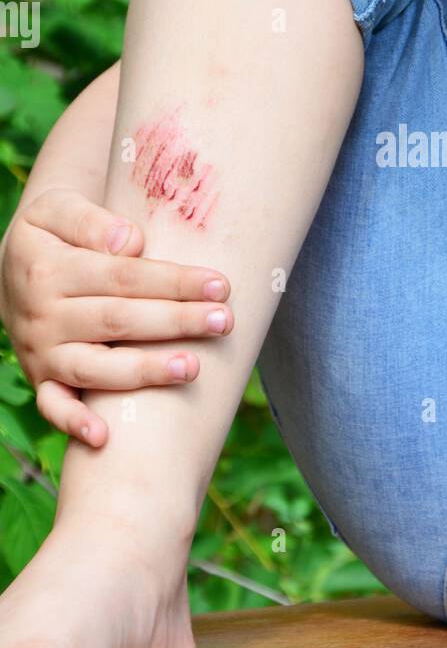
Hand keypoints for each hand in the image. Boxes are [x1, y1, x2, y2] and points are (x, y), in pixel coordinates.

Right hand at [0, 187, 233, 445]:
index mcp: (50, 269)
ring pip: (95, 368)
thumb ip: (90, 220)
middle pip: (118, 320)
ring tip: (192, 368)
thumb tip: (131, 241)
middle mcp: (44, 315)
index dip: (172, 281)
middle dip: (175, 321)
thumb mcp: (56, 209)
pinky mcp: (42, 378)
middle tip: (224, 321)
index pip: (122, 276)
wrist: (14, 265)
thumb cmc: (54, 234)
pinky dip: (74, 423)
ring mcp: (42, 352)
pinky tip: (104, 438)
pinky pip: (53, 405)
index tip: (219, 284)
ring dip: (144, 372)